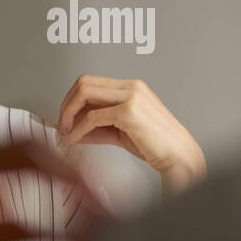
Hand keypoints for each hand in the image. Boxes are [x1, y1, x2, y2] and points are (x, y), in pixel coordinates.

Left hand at [56, 75, 205, 195]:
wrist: (179, 157)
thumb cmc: (156, 146)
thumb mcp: (121, 132)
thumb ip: (98, 127)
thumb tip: (72, 130)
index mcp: (131, 87)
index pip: (90, 82)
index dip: (71, 100)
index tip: (65, 120)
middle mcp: (131, 87)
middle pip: (83, 83)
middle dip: (66, 105)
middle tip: (60, 126)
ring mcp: (131, 96)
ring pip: (84, 93)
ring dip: (68, 115)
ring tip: (65, 134)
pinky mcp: (129, 111)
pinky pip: (92, 117)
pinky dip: (78, 130)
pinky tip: (74, 141)